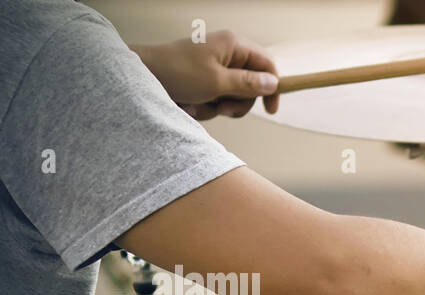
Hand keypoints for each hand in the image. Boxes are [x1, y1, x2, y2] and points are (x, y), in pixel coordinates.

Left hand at [133, 30, 279, 120]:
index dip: (272, 87)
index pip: (267, 65)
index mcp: (234, 45)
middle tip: (222, 109)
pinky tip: (189, 103)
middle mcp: (226, 54)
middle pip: (251, 85)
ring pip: (233, 96)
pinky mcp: (203, 79)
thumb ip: (249, 84)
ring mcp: (214, 67)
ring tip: (199, 104)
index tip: (269, 110)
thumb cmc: (178, 72)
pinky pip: (216, 99)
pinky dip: (205, 106)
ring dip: (218, 107)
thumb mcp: (218, 82)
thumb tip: (273, 83)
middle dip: (238, 103)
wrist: (142, 76)